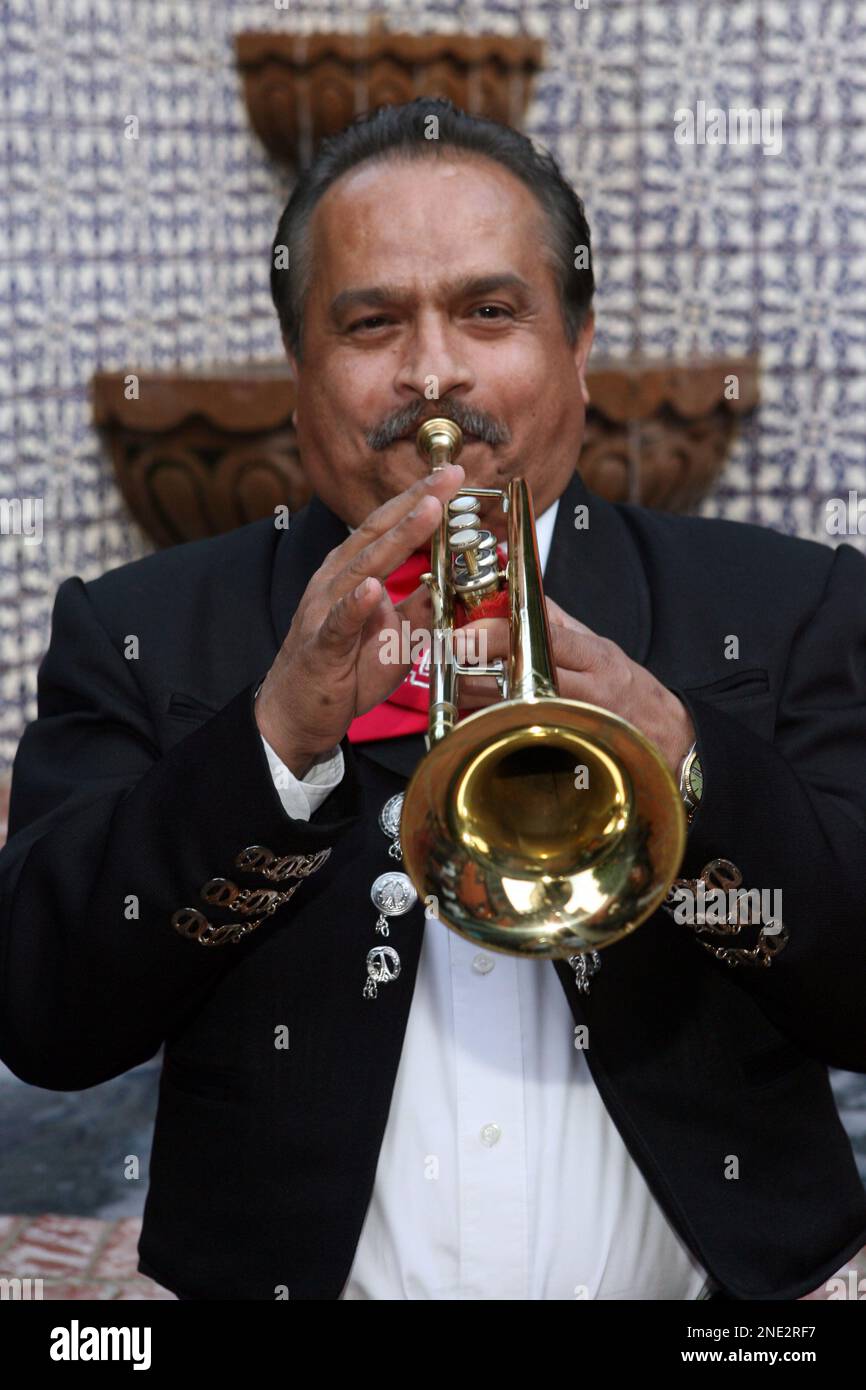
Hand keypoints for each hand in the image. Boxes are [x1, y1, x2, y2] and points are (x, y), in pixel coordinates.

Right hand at [256, 464, 464, 776]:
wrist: (295, 713)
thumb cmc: (344, 670)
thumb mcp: (397, 634)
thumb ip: (424, 605)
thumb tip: (458, 579)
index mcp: (352, 573)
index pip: (388, 527)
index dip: (420, 498)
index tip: (452, 476)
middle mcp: (335, 581)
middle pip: (377, 533)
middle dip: (415, 501)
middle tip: (449, 476)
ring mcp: (325, 611)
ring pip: (363, 567)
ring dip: (396, 538)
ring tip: (427, 510)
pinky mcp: (321, 647)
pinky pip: (339, 623)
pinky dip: (355, 605)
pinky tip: (372, 588)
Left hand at [455, 595, 694, 776]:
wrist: (670, 742)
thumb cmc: (630, 692)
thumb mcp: (600, 649)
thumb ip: (559, 625)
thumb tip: (515, 596)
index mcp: (596, 656)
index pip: (545, 636)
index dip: (499, 634)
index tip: (463, 632)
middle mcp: (589, 689)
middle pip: (522, 675)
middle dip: (477, 667)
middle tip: (445, 657)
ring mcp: (578, 723)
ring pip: (515, 709)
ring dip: (476, 695)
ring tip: (451, 682)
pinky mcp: (569, 748)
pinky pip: (521, 734)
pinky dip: (492, 723)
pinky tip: (472, 714)